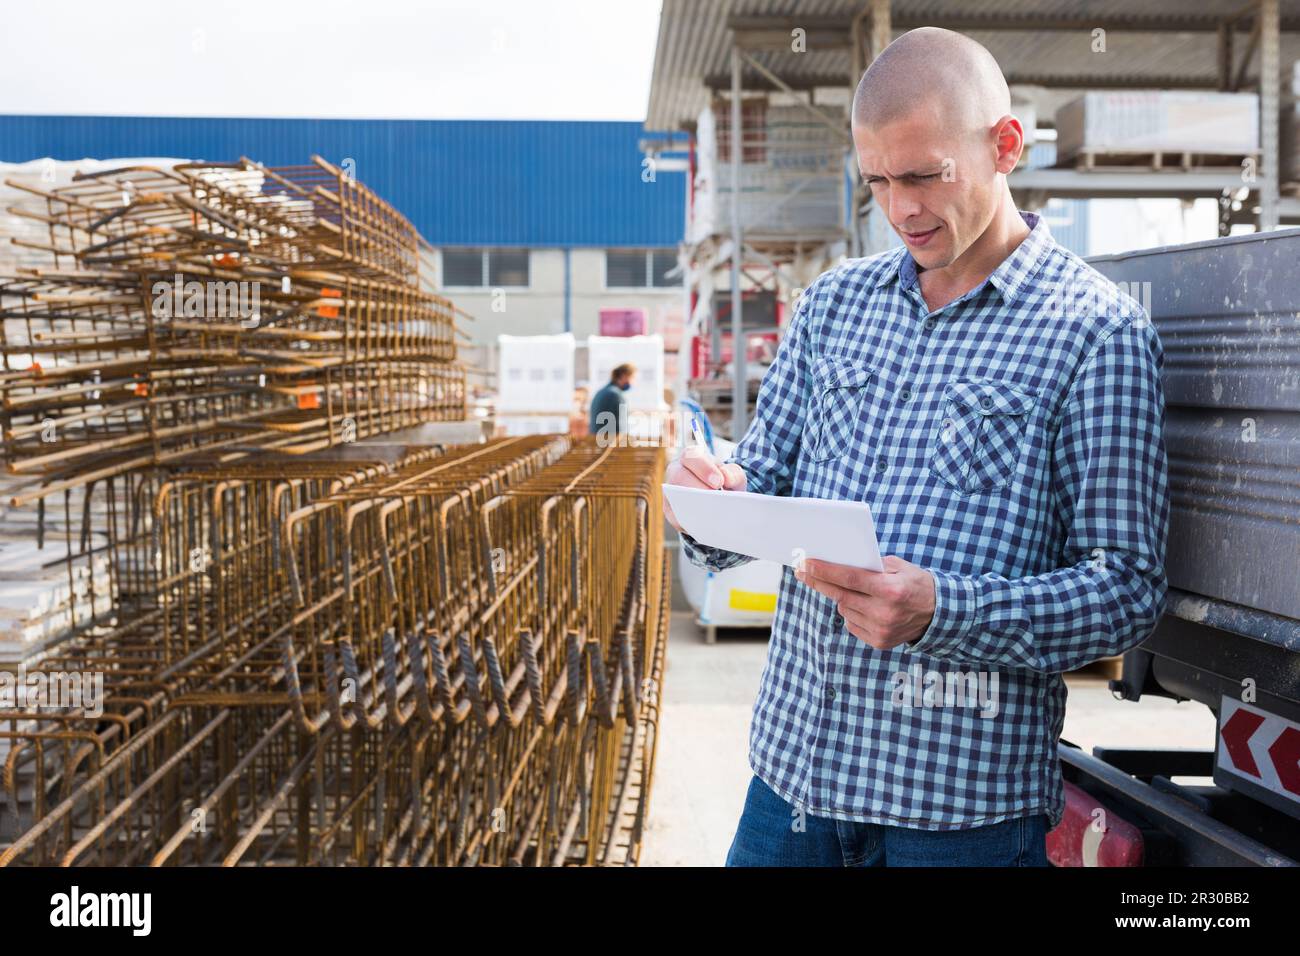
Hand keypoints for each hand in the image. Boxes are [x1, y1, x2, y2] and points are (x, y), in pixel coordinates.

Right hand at [662, 446, 746, 531]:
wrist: (718, 496)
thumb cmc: (723, 481)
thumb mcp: (733, 475)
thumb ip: (733, 474)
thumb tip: (726, 479)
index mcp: (691, 457)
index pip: (692, 457)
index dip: (704, 470)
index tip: (718, 482)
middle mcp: (676, 470)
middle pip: (679, 477)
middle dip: (697, 489)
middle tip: (715, 501)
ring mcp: (670, 491)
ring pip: (675, 499)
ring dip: (694, 508)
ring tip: (713, 516)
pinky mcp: (669, 510)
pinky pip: (676, 518)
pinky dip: (691, 523)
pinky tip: (707, 526)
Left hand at [794, 555, 936, 650]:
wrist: (939, 614)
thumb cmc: (916, 584)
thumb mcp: (899, 567)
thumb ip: (871, 565)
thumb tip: (839, 562)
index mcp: (890, 590)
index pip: (849, 579)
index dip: (824, 571)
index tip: (806, 564)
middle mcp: (884, 612)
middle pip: (840, 595)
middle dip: (819, 582)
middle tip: (802, 572)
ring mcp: (881, 630)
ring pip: (844, 609)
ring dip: (843, 597)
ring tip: (857, 591)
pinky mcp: (879, 642)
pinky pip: (852, 623)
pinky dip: (852, 612)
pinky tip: (865, 606)